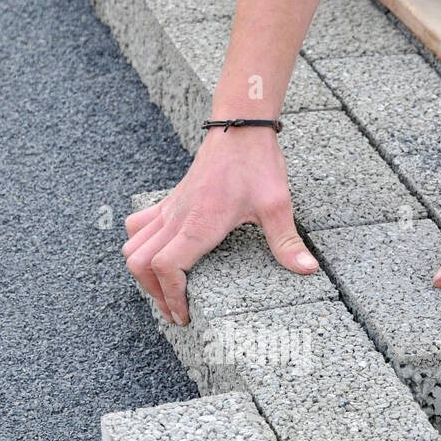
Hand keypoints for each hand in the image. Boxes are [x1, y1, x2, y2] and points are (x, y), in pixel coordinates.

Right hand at [122, 128, 318, 324]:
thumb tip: (307, 269)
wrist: (240, 126)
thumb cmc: (256, 162)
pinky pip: (139, 226)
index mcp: (199, 224)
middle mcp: (177, 217)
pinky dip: (141, 245)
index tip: (184, 314)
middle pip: (139, 262)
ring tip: (164, 290)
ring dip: (142, 271)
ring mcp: (170, 208)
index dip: (170, 296)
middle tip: (174, 310)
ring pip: (133, 245)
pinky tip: (160, 255)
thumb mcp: (277, 204)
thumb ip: (286, 241)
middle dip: (153, 293)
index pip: (166, 267)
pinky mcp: (170, 200)